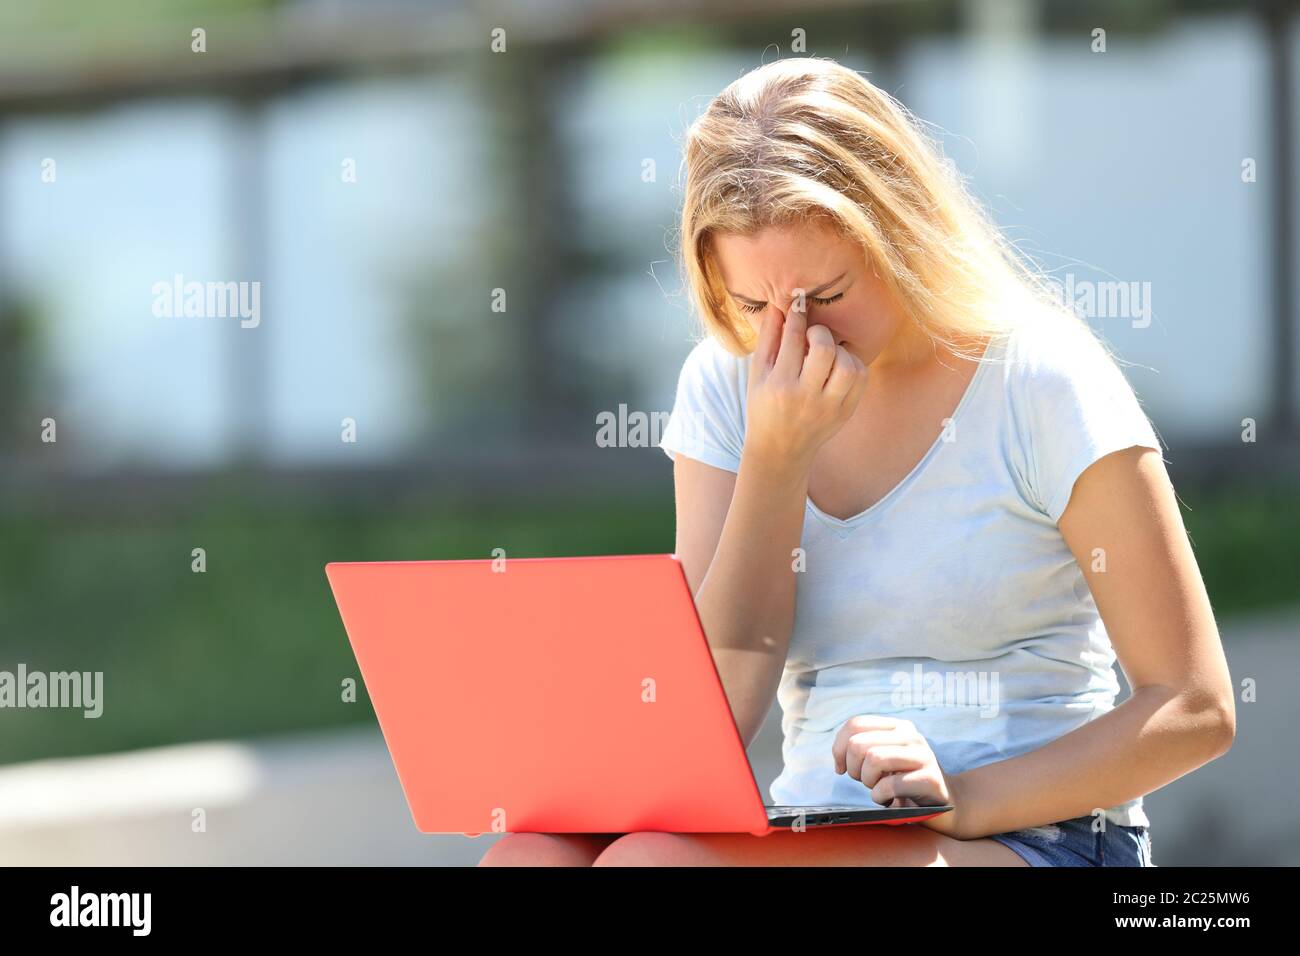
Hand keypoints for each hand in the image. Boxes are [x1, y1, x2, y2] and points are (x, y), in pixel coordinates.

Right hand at [743, 297, 867, 474]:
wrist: (779, 450)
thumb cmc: (764, 407)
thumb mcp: (757, 375)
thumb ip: (769, 339)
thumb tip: (779, 306)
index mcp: (779, 386)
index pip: (791, 340)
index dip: (796, 316)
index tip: (798, 302)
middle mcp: (805, 398)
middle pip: (823, 350)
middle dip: (819, 332)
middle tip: (812, 335)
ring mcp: (829, 407)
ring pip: (847, 365)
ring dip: (838, 350)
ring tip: (826, 353)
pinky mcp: (845, 412)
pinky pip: (861, 378)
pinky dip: (852, 364)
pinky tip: (838, 366)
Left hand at [831, 715, 965, 837]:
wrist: (947, 802)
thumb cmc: (907, 781)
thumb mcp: (886, 757)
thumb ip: (865, 747)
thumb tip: (839, 755)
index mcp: (897, 726)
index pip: (855, 724)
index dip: (839, 747)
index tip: (841, 768)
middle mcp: (911, 736)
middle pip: (859, 743)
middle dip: (853, 767)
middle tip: (864, 780)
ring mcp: (922, 756)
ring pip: (874, 759)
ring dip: (867, 781)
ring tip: (876, 789)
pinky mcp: (930, 779)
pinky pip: (890, 785)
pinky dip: (880, 796)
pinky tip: (887, 800)